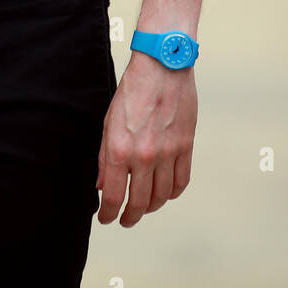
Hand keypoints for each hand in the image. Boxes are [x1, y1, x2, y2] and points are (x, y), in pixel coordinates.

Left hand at [96, 53, 196, 226]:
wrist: (162, 67)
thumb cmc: (132, 91)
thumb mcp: (108, 123)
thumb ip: (105, 157)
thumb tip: (102, 186)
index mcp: (121, 149)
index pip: (114, 197)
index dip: (108, 214)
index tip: (106, 219)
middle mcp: (145, 156)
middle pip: (140, 203)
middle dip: (130, 217)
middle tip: (125, 220)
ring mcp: (168, 153)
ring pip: (162, 197)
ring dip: (151, 207)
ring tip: (143, 207)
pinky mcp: (186, 147)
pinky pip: (182, 182)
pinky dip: (173, 193)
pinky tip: (165, 193)